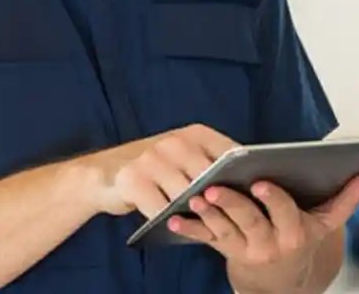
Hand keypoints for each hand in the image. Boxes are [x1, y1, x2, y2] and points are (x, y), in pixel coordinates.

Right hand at [87, 124, 237, 217]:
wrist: (102, 174)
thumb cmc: (154, 170)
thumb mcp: (183, 158)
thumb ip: (210, 164)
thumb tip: (250, 185)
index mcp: (195, 133)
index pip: (232, 154)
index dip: (244, 176)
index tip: (255, 194)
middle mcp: (174, 141)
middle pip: (211, 178)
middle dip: (220, 199)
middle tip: (232, 218)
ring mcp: (152, 159)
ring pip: (188, 197)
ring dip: (196, 214)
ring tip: (205, 224)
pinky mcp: (133, 180)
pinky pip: (162, 210)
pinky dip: (171, 221)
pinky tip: (176, 226)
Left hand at [168, 172, 358, 272]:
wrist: (283, 281)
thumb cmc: (304, 239)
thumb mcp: (327, 223)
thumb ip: (347, 198)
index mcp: (296, 231)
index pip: (284, 212)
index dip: (272, 199)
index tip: (260, 182)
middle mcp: (270, 243)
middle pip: (250, 221)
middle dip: (232, 203)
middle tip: (214, 186)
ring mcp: (245, 249)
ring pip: (224, 231)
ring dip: (208, 214)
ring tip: (194, 197)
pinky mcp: (225, 250)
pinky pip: (204, 240)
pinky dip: (188, 229)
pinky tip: (172, 219)